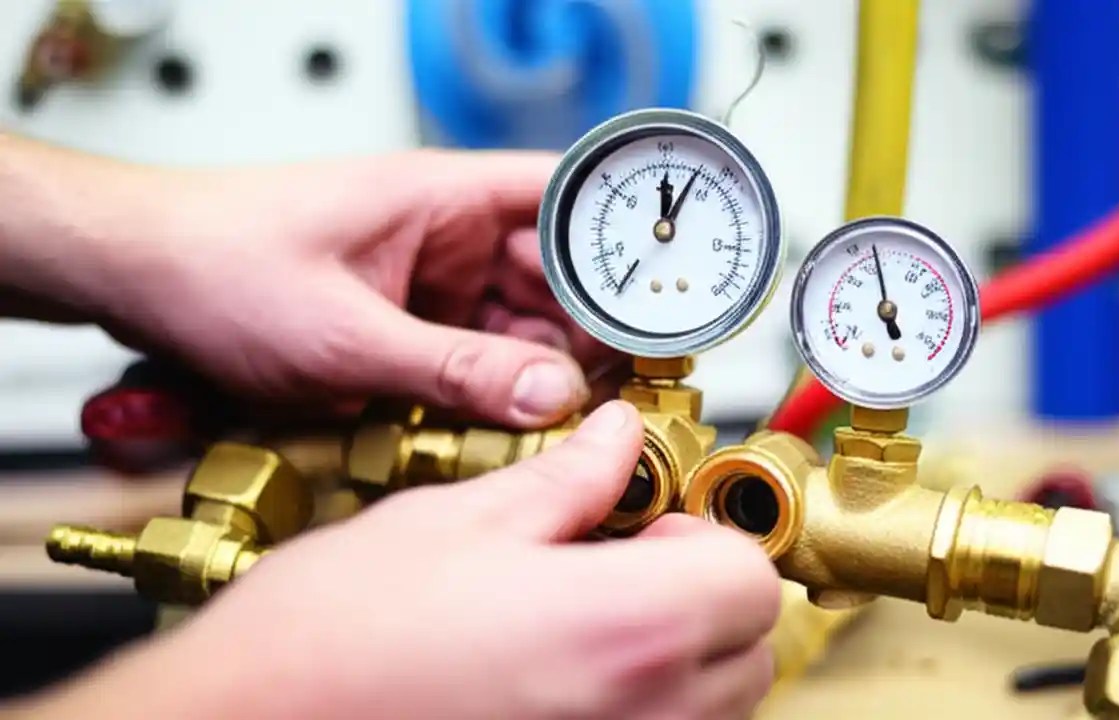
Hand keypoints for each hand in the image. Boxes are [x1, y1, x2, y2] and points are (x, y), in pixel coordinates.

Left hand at [0, 139, 625, 424]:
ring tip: (576, 421)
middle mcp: (445, 235)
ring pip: (516, 327)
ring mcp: (426, 282)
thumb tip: (547, 397)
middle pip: (554, 278)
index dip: (624, 246)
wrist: (138, 280)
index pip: (566, 200)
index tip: (665, 299)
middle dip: (591, 335)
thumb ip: (452, 370)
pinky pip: (473, 356)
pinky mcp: (403, 324)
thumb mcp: (343, 335)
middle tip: (628, 391)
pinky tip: (516, 424)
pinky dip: (495, 391)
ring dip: (543, 373)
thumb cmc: (216, 262)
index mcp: (443, 197)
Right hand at [21, 403, 780, 719]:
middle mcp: (637, 715)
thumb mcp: (458, 520)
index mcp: (621, 627)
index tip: (659, 520)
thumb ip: (564, 480)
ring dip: (677, 658)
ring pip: (708, 711)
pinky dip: (634, 707)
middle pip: (746, 652)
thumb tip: (616, 439)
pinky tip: (557, 673)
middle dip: (705, 597)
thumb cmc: (328, 640)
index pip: (750, 583)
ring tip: (587, 618)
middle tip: (625, 563)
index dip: (711, 539)